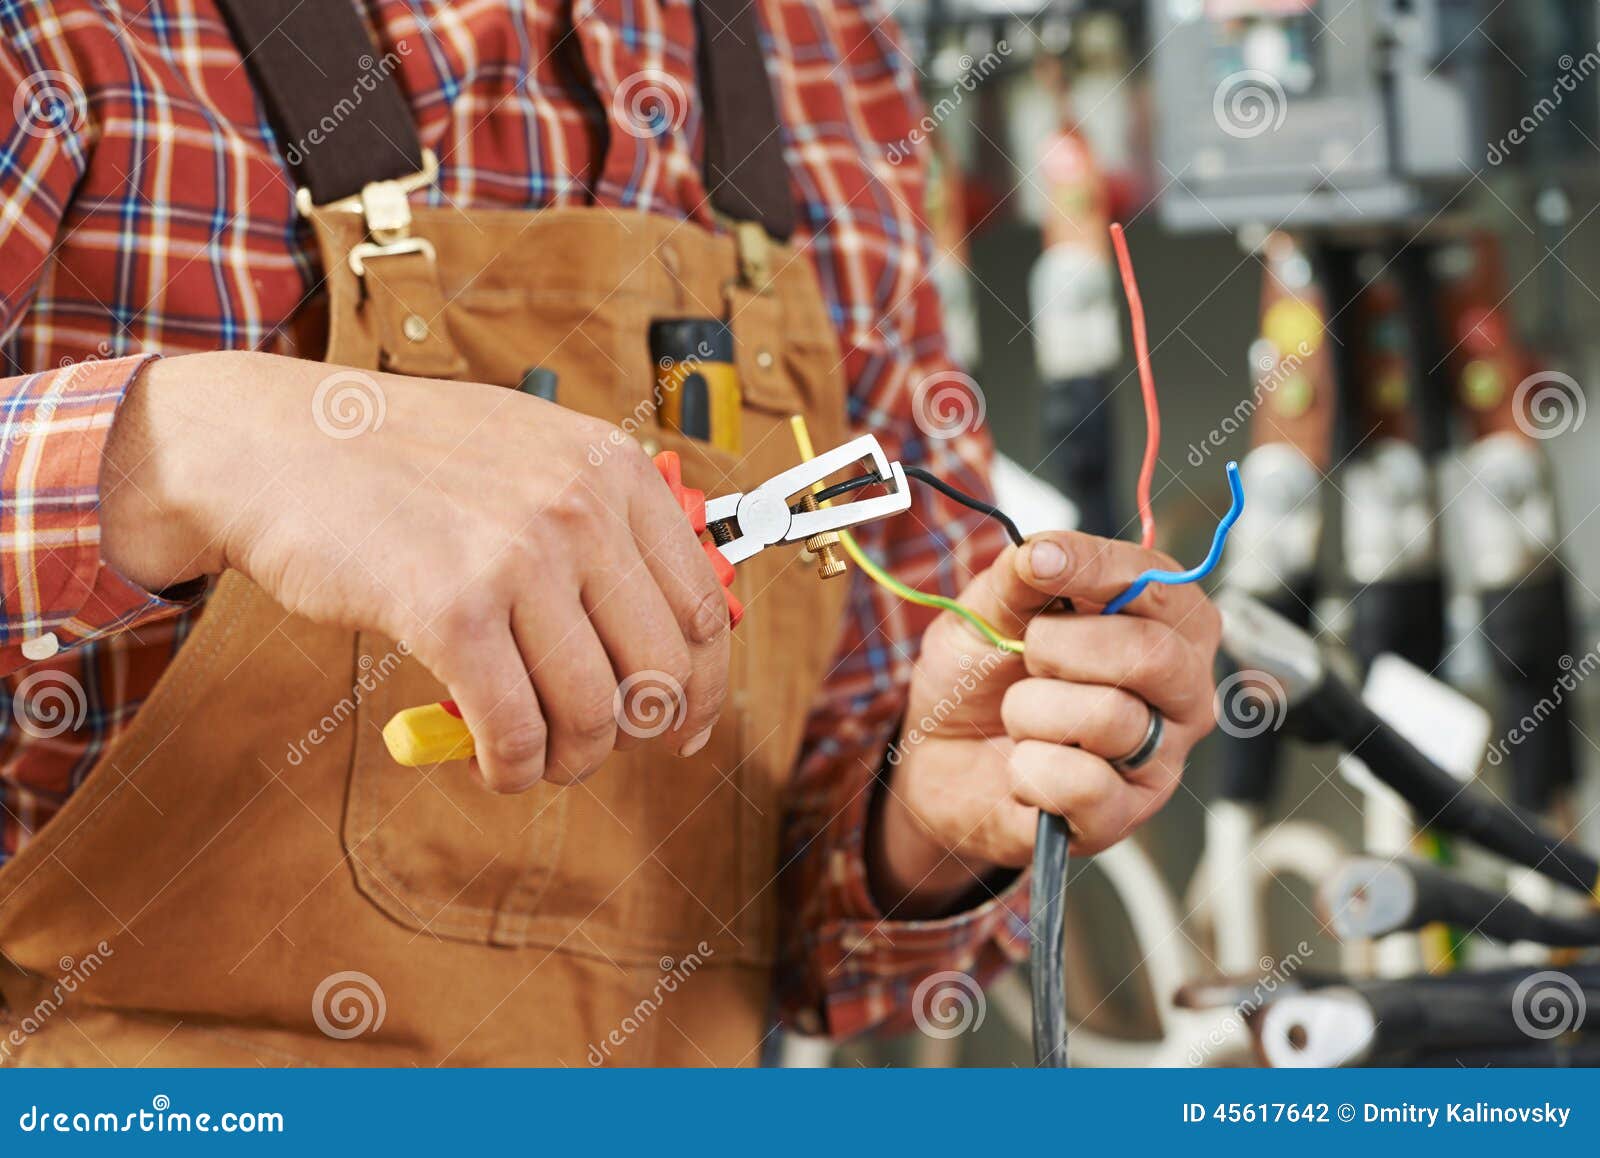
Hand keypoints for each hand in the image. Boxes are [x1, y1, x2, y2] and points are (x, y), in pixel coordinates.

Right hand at [99, 350, 730, 792]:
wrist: (273, 442)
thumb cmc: (400, 460)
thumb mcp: (528, 454)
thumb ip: (600, 524)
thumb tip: (661, 631)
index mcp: (613, 468)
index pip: (703, 608)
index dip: (702, 688)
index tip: (684, 728)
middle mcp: (580, 508)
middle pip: (661, 672)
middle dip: (633, 735)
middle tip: (588, 748)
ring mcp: (518, 557)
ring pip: (593, 713)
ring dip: (567, 760)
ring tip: (532, 758)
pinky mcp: (448, 609)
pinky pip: (515, 730)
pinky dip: (511, 768)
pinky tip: (490, 764)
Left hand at [870, 532, 1220, 913]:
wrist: (940, 757)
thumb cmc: (983, 676)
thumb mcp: (986, 611)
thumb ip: (1018, 577)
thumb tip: (1041, 552)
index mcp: (1163, 622)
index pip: (1156, 582)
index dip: (1094, 566)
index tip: (1037, 560)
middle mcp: (1182, 689)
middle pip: (1152, 655)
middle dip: (1062, 647)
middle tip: (1026, 655)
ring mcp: (1160, 758)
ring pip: (1110, 719)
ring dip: (1032, 711)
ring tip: (1020, 717)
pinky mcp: (1123, 816)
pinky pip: (1085, 785)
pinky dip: (1030, 770)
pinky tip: (1022, 766)